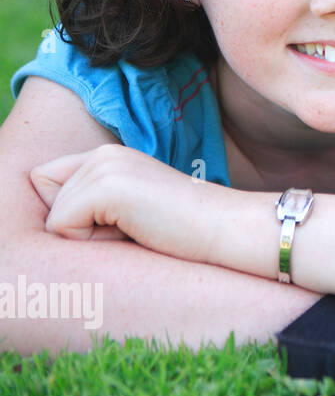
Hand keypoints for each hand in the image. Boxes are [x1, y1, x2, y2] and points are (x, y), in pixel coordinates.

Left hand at [30, 144, 217, 261]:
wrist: (228, 230)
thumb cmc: (187, 233)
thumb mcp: (133, 211)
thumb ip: (95, 205)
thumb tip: (54, 224)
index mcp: (109, 156)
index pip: (46, 183)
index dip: (69, 215)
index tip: (118, 223)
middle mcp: (103, 154)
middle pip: (46, 202)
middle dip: (81, 228)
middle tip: (133, 229)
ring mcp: (106, 167)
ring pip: (53, 217)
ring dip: (90, 238)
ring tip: (137, 231)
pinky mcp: (108, 187)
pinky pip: (62, 226)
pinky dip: (93, 242)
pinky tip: (135, 233)